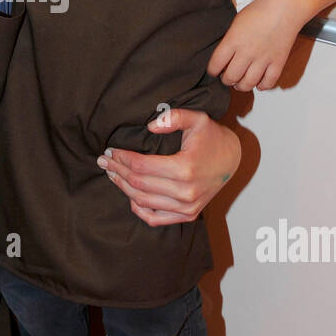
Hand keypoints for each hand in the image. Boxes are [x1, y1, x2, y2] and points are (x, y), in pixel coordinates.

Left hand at [98, 109, 240, 225]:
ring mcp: (187, 207)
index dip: (122, 158)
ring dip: (123, 187)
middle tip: (104, 161)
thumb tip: (149, 126)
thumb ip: (173, 117)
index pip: (141, 166)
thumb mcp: (197, 118)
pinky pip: (154, 218)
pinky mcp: (187, 215)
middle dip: (117, 171)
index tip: (110, 150)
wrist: (232, 159)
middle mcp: (186, 192)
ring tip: (112, 174)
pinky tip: (129, 194)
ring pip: (142, 201)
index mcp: (185, 168)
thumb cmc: (211, 138)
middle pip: (138, 183)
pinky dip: (138, 208)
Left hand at [208, 0, 297, 90]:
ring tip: (240, 83)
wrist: (285, 7)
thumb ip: (230, 40)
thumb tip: (225, 55)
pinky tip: (258, 82)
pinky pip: (268, 83)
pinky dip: (262, 86)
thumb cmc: (261, 10)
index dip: (212, 71)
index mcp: (233, 40)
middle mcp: (247, 52)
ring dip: (241, 86)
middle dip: (226, 80)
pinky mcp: (278, 62)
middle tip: (227, 77)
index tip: (214, 71)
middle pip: (230, 78)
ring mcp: (263, 59)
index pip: (216, 64)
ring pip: (248, 84)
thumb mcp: (237, 22)